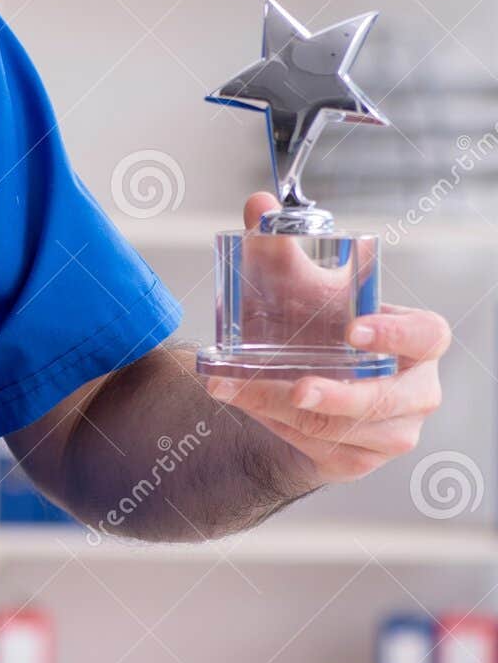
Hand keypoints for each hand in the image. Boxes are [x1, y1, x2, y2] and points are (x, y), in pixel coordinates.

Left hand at [204, 192, 449, 483]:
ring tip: (236, 388)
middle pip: (387, 399)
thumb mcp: (296, 282)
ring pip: (342, 428)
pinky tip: (244, 403)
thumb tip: (257, 204)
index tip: (355, 328)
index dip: (397, 333)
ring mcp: (391, 430)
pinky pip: (319, 448)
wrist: (299, 376)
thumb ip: (277, 243)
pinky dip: (276, 426)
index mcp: (416, 341)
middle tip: (297, 387)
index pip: (425, 336)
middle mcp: (413, 388)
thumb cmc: (315, 324)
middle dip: (339, 396)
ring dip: (283, 409)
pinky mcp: (359, 458)